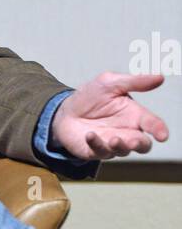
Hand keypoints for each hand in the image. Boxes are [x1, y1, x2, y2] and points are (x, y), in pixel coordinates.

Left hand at [51, 72, 169, 160]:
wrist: (65, 110)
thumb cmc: (91, 97)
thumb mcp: (111, 82)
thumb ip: (135, 82)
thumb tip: (160, 77)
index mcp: (135, 115)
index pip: (152, 124)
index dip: (159, 129)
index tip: (162, 135)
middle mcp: (127, 132)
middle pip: (142, 144)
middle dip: (140, 144)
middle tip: (134, 141)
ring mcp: (112, 143)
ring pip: (123, 151)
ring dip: (119, 146)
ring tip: (113, 139)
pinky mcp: (96, 151)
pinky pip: (99, 151)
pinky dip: (95, 144)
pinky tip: (90, 134)